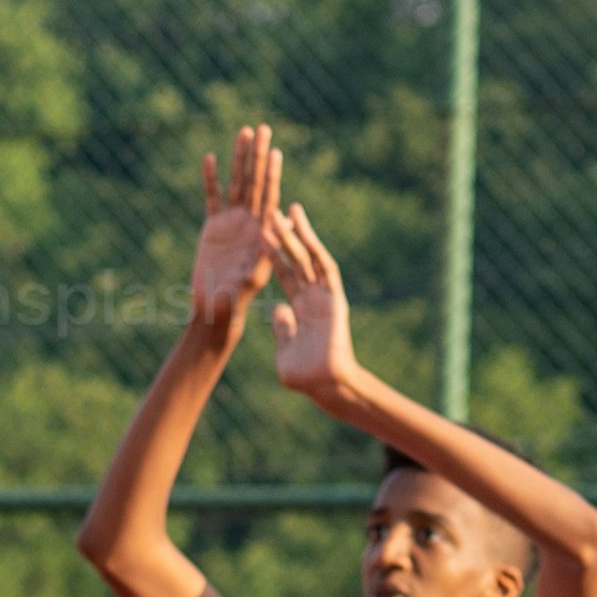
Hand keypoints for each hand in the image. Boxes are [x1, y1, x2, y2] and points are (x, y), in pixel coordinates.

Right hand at [185, 127, 277, 329]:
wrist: (217, 306)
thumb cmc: (236, 298)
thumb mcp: (251, 279)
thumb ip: (260, 257)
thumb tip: (274, 233)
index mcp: (262, 232)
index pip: (269, 196)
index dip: (271, 174)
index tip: (275, 152)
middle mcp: (250, 222)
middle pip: (255, 182)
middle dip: (259, 156)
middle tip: (263, 128)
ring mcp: (232, 222)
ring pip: (237, 184)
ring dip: (240, 158)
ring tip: (245, 132)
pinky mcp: (214, 227)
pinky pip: (213, 197)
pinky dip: (212, 178)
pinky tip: (211, 158)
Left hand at [256, 202, 353, 400]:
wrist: (324, 386)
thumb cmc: (304, 376)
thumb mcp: (285, 348)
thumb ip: (282, 328)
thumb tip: (278, 310)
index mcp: (299, 309)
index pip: (285, 274)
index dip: (274, 255)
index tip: (262, 234)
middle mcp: (312, 298)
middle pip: (297, 260)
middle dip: (285, 236)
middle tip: (273, 210)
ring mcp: (324, 297)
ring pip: (310, 258)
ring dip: (300, 234)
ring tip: (289, 210)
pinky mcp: (334, 299)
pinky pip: (325, 269)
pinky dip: (316, 249)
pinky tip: (306, 231)